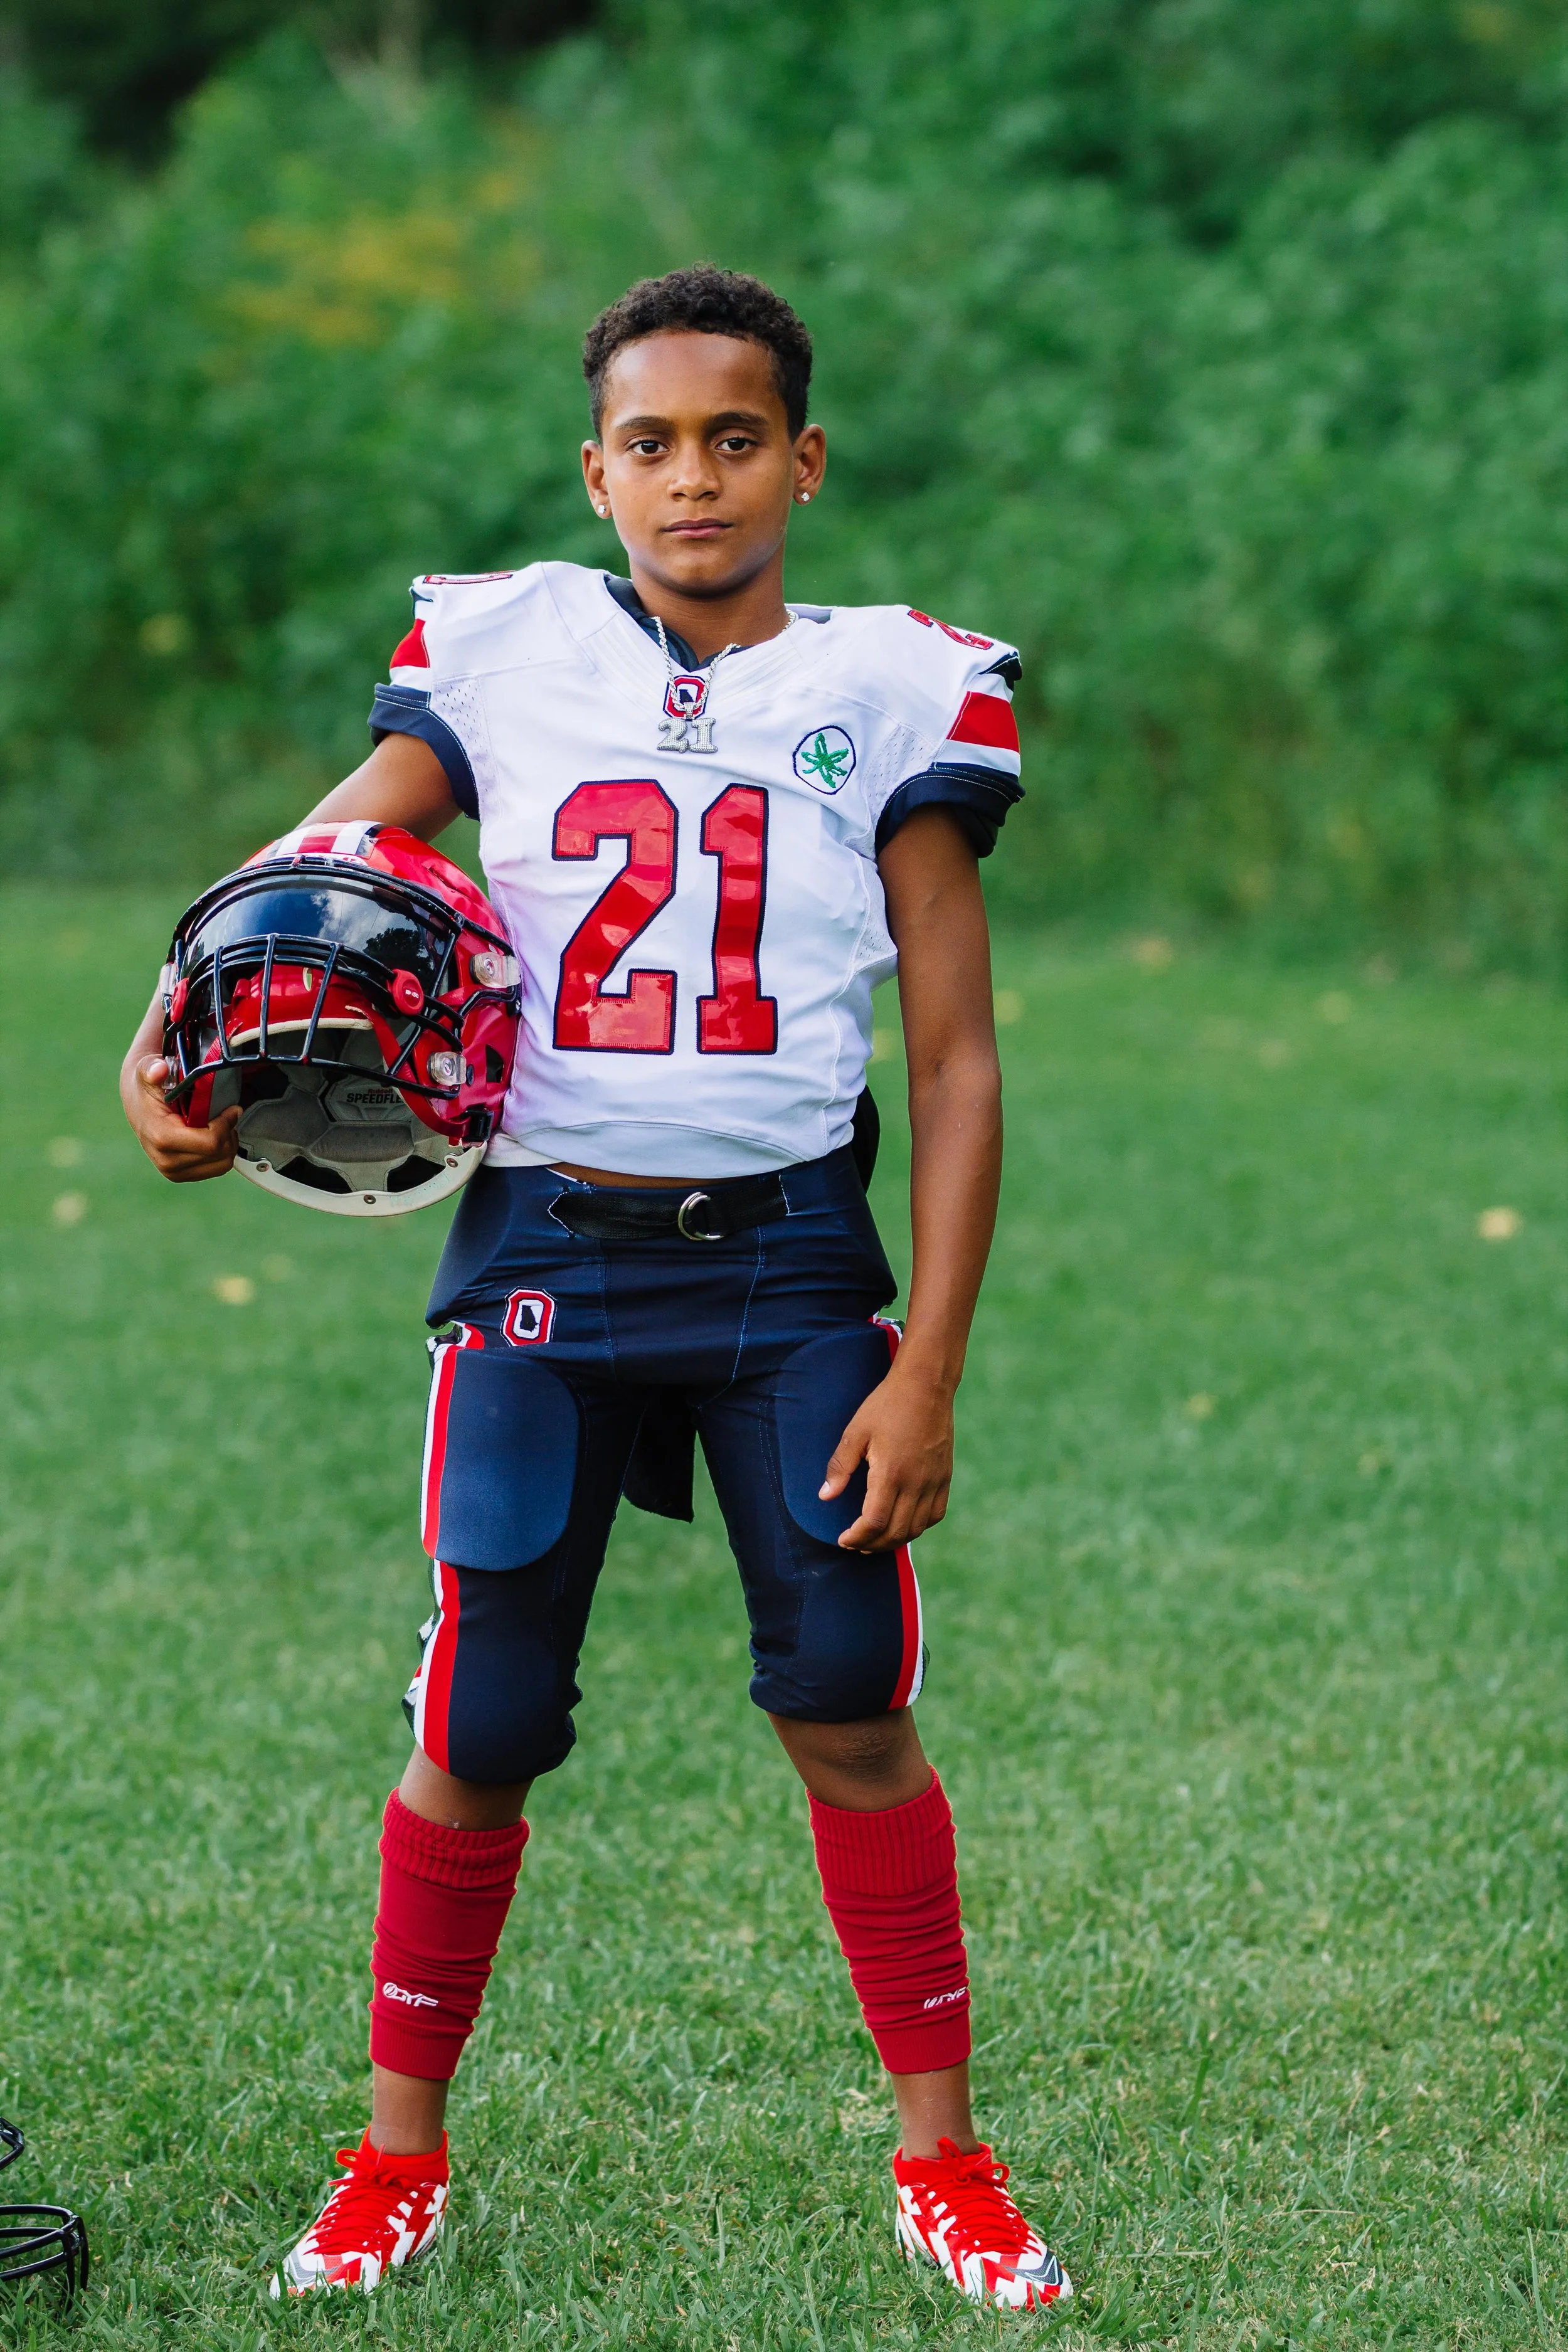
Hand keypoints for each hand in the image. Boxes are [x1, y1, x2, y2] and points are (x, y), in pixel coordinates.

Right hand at [122, 1053, 238, 1181]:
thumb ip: (153, 1069)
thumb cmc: (147, 1089)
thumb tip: (159, 1070)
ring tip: (218, 1124)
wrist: (137, 1104)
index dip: (227, 1123)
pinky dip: (221, 1152)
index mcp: (162, 1138)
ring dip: (227, 1143)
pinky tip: (212, 1135)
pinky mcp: (181, 1175)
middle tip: (224, 1115)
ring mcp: (173, 1171)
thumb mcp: (148, 1072)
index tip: (230, 1108)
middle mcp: (166, 1161)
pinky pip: (216, 1169)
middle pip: (220, 1155)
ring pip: (222, 1164)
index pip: (212, 1143)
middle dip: (228, 1132)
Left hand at [820, 1357, 953, 1553]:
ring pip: (916, 1528)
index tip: (844, 1539)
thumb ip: (840, 1467)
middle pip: (896, 1532)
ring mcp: (934, 1481)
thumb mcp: (855, 1432)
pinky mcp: (945, 1476)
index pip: (874, 1522)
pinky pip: (935, 1514)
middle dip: (873, 1544)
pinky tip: (904, 1524)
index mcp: (890, 1473)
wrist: (926, 1385)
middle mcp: (915, 1482)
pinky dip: (919, 1526)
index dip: (857, 1537)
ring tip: (876, 1539)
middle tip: (856, 1544)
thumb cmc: (886, 1405)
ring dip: (895, 1540)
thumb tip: (825, 1496)